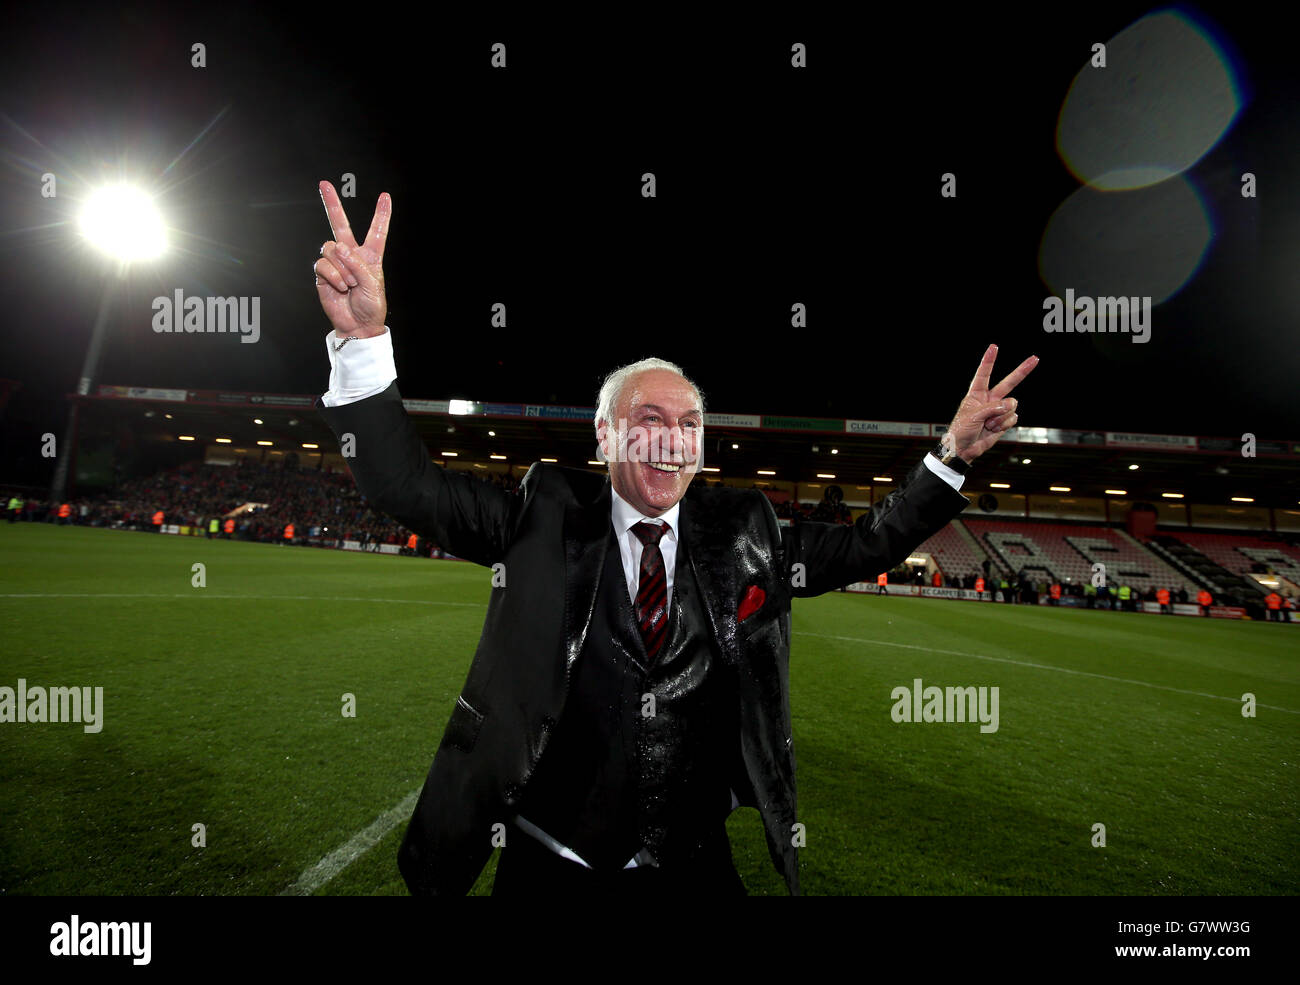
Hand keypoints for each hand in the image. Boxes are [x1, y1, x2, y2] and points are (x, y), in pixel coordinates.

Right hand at [314, 180, 391, 337]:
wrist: (357, 324)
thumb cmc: (369, 305)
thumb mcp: (372, 283)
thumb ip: (357, 264)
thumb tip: (338, 247)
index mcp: (370, 256)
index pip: (376, 231)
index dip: (381, 215)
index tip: (386, 197)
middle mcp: (351, 255)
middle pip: (340, 225)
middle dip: (331, 204)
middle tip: (324, 184)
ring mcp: (335, 262)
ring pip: (331, 248)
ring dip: (342, 268)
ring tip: (349, 284)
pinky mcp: (323, 273)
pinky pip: (323, 264)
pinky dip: (333, 275)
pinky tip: (340, 286)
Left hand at [943, 345, 1039, 462]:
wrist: (964, 450)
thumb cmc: (961, 431)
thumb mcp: (972, 416)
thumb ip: (991, 408)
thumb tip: (1009, 405)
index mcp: (976, 394)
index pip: (984, 374)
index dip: (989, 360)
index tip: (994, 347)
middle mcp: (989, 399)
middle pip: (1009, 382)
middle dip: (1022, 371)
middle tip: (1035, 359)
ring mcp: (998, 410)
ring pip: (1012, 405)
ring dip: (1001, 417)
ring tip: (988, 425)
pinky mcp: (1004, 421)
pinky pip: (1013, 418)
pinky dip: (1004, 424)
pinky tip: (993, 429)